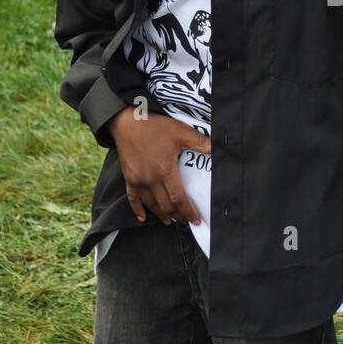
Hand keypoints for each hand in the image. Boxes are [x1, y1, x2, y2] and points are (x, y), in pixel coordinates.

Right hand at [108, 107, 208, 224]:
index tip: (195, 219)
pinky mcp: (129, 178)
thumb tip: (215, 147)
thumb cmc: (153, 126)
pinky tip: (143, 218)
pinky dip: (138, 210)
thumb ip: (199, 141)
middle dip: (178, 216)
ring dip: (162, 215)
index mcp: (165, 170)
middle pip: (166, 205)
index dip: (188, 211)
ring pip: (151, 205)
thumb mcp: (179, 131)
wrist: (127, 122)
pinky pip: (132, 199)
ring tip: (171, 220)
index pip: (179, 198)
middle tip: (186, 221)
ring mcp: (138, 181)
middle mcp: (151, 180)